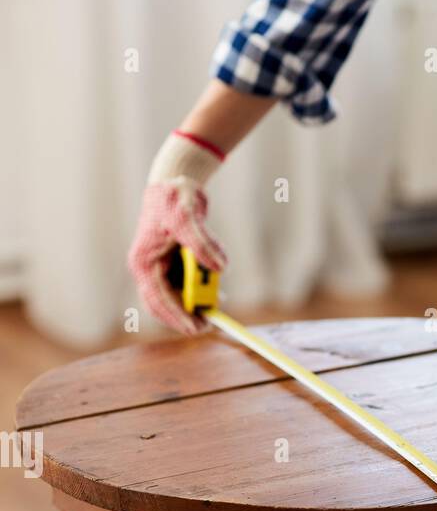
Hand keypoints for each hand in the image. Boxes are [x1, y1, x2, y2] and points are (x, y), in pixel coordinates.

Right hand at [128, 131, 226, 335]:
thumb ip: (202, 243)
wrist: (177, 181)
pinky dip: (201, 289)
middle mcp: (148, 269)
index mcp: (143, 262)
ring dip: (196, 302)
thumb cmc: (175, 196)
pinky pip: (186, 286)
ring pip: (177, 298)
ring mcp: (160, 269)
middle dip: (186, 316)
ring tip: (218, 302)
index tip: (196, 328)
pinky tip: (217, 289)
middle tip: (209, 324)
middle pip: (164, 305)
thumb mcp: (187, 216)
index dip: (176, 317)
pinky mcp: (172, 266)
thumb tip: (220, 268)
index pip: (157, 299)